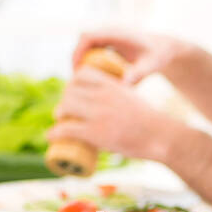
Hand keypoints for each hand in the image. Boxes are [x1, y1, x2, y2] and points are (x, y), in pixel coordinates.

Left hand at [47, 67, 180, 161]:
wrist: (161, 136)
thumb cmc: (149, 120)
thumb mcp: (130, 97)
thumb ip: (117, 95)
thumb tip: (106, 100)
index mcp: (112, 84)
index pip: (82, 74)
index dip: (73, 83)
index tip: (72, 92)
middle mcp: (102, 96)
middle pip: (70, 91)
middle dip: (65, 100)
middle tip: (65, 110)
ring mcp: (97, 114)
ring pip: (65, 107)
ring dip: (59, 114)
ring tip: (61, 121)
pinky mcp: (95, 132)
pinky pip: (66, 129)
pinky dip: (54, 133)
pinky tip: (51, 136)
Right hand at [71, 29, 186, 85]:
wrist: (164, 47)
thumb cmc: (158, 56)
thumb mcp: (151, 65)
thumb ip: (138, 73)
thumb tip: (124, 84)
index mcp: (117, 33)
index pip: (88, 36)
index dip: (77, 51)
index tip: (76, 70)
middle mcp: (110, 31)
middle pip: (83, 38)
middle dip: (76, 57)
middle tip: (76, 78)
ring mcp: (108, 35)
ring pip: (85, 43)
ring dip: (81, 59)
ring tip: (82, 78)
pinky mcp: (108, 42)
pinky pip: (92, 48)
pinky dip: (88, 61)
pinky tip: (92, 77)